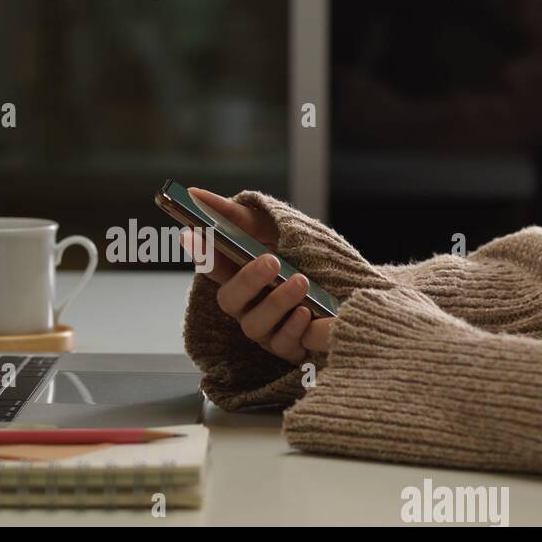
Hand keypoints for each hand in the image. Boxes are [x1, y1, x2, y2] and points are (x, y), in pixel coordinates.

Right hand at [180, 188, 332, 361]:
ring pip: (255, 325)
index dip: (200, 252)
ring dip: (277, 303)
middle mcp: (248, 304)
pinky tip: (306, 313)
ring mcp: (267, 328)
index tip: (191, 233)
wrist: (351, 287)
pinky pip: (283, 345)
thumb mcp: (274, 228)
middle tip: (270, 261)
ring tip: (300, 282)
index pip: (211, 265)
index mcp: (239, 274)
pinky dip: (293, 329)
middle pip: (229, 300)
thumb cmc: (305, 256)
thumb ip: (235, 215)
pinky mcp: (288, 347)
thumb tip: (195, 194)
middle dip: (247, 281)